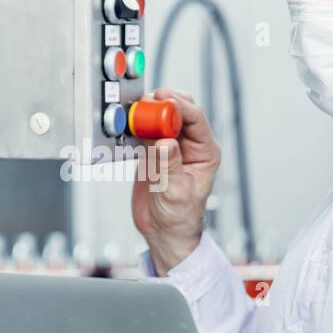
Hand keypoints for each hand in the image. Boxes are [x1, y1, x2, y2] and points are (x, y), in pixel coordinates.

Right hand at [131, 89, 221, 274]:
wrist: (163, 231)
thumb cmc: (179, 217)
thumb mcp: (175, 193)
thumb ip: (170, 167)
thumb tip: (165, 142)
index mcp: (205, 152)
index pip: (195, 119)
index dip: (179, 106)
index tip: (161, 101)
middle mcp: (190, 144)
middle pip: (179, 110)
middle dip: (162, 103)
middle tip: (145, 104)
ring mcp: (170, 145)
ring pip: (161, 116)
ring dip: (147, 112)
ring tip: (134, 115)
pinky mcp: (152, 150)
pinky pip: (145, 130)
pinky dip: (136, 125)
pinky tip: (127, 127)